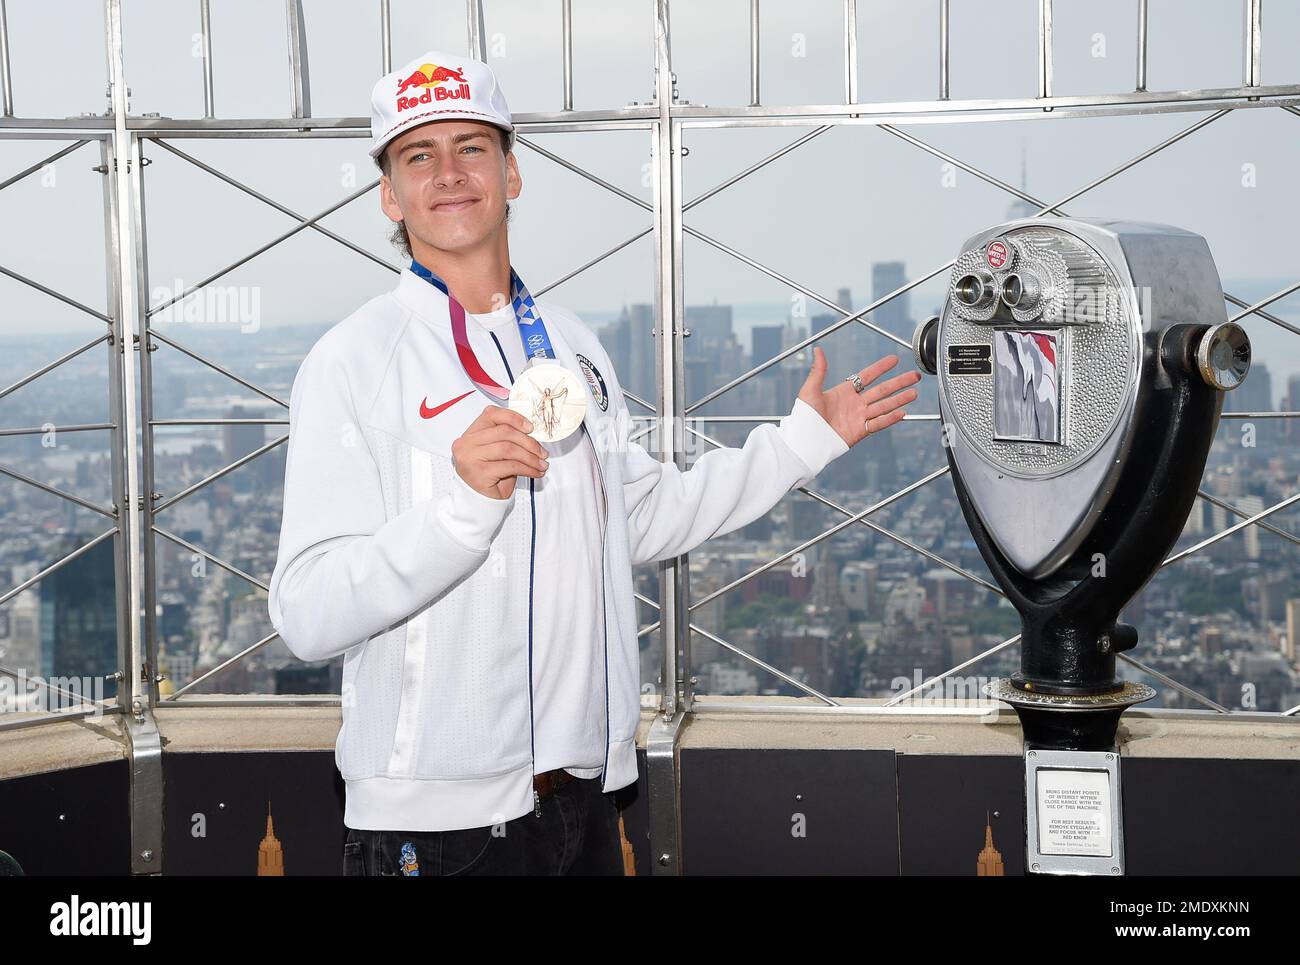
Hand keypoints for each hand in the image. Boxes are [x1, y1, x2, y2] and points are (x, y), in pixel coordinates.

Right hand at [451, 404, 549, 498]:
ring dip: (530, 457)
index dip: (514, 418)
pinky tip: (535, 472)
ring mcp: (470, 458)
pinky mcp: (479, 473)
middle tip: (542, 452)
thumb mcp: (498, 452)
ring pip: (509, 449)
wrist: (479, 501)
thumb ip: (508, 438)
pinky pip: (511, 466)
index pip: (491, 414)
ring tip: (541, 464)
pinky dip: (528, 469)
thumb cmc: (491, 475)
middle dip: (528, 442)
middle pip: (504, 432)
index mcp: (470, 433)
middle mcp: (466, 443)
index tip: (530, 428)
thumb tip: (532, 431)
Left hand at [797, 347, 921, 447]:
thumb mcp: (810, 390)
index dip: (880, 368)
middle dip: (899, 383)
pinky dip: (890, 418)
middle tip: (914, 376)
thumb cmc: (804, 417)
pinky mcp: (859, 431)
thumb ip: (819, 370)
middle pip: (882, 390)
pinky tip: (902, 412)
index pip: (867, 376)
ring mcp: (858, 417)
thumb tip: (818, 350)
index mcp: (844, 392)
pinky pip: (878, 423)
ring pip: (884, 406)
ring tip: (914, 393)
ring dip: (899, 399)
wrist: (804, 441)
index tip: (894, 360)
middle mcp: (854, 403)